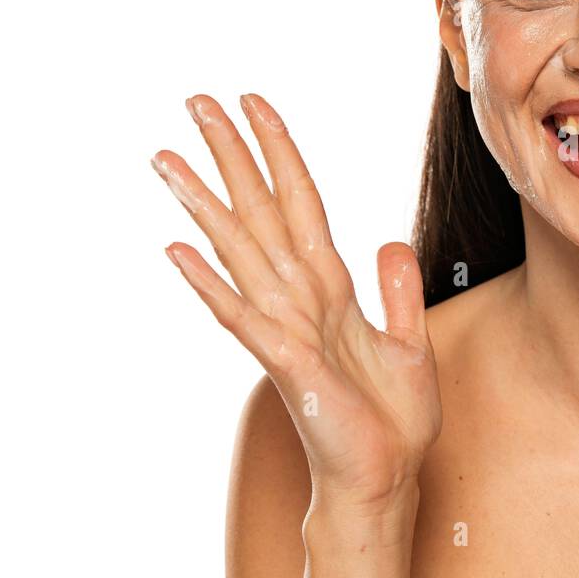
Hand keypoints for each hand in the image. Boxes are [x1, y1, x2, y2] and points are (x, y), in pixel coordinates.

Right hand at [152, 94, 441, 513]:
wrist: (388, 477)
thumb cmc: (392, 419)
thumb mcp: (410, 342)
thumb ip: (397, 290)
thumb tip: (387, 240)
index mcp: (332, 290)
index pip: (302, 205)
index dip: (281, 153)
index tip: (257, 104)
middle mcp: (301, 300)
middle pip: (262, 212)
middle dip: (232, 156)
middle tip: (196, 100)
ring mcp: (287, 328)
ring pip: (241, 251)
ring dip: (205, 203)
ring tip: (167, 156)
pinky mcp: (287, 363)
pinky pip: (242, 316)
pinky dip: (210, 283)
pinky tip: (176, 249)